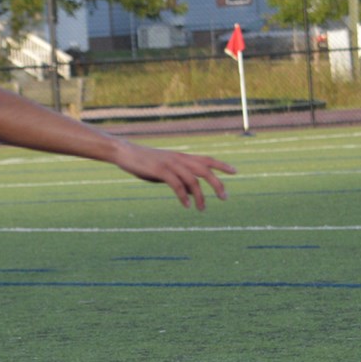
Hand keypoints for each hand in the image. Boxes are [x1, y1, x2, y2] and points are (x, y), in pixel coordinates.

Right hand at [114, 144, 235, 210]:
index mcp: (182, 157)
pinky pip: (177, 185)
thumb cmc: (145, 162)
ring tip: (202, 209)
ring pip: (193, 180)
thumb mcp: (166, 170)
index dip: (222, 165)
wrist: (125, 152)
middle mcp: (180, 159)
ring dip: (200, 196)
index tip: (235, 172)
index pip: (207, 159)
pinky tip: (186, 206)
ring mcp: (170, 164)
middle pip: (205, 171)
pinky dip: (183, 196)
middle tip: (225, 198)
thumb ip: (181, 179)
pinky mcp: (160, 171)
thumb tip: (194, 193)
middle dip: (217, 184)